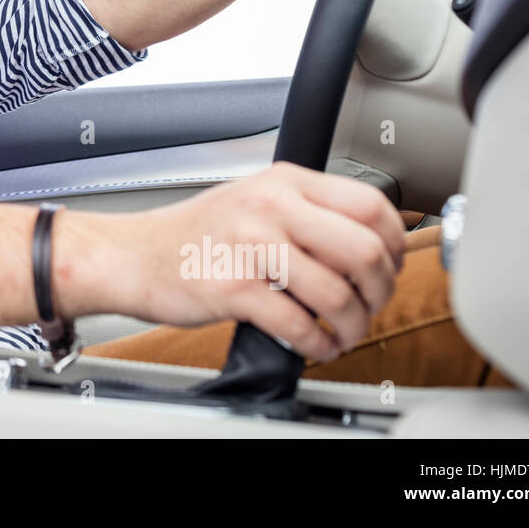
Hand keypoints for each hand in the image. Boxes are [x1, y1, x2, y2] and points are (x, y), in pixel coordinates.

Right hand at [110, 162, 406, 361]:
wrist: (132, 255)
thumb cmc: (193, 235)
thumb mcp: (254, 200)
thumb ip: (307, 211)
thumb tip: (369, 241)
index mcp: (284, 181)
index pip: (371, 204)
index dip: (395, 243)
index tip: (390, 266)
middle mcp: (270, 206)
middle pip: (364, 249)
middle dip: (380, 290)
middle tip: (370, 306)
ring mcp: (251, 245)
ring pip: (337, 292)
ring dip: (352, 325)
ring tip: (342, 333)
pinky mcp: (233, 288)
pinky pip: (299, 324)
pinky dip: (317, 345)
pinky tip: (314, 346)